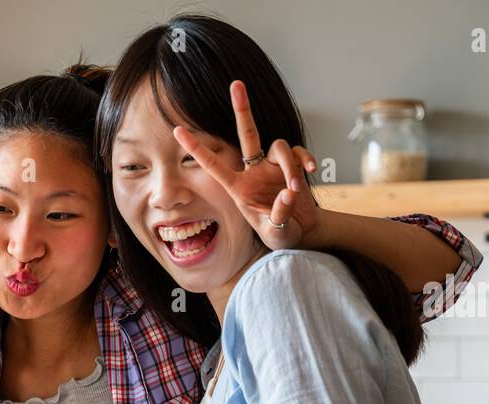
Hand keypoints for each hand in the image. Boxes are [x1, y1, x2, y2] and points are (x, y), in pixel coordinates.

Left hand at [172, 80, 321, 251]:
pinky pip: (297, 152)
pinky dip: (304, 160)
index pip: (213, 164)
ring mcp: (273, 165)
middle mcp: (253, 171)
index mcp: (238, 188)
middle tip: (236, 84)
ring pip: (279, 147)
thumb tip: (287, 193)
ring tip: (294, 190)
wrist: (303, 230)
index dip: (196, 148)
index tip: (177, 130)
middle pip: (247, 133)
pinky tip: (311, 172)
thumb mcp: (276, 233)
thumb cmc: (282, 234)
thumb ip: (279, 215)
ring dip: (289, 167)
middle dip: (242, 109)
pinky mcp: (292, 164)